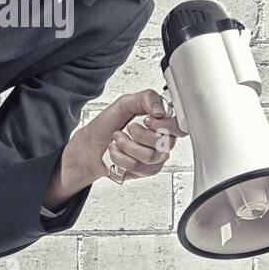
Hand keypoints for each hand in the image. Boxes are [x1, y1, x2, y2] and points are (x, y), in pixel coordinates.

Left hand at [73, 89, 188, 185]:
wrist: (90, 145)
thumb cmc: (107, 125)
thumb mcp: (124, 103)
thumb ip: (145, 98)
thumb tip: (160, 110)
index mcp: (162, 123)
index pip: (179, 127)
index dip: (165, 126)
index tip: (148, 120)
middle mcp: (162, 141)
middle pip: (164, 143)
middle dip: (139, 134)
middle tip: (128, 128)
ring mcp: (156, 157)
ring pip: (150, 156)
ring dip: (127, 146)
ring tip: (118, 139)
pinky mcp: (146, 171)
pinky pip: (138, 166)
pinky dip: (121, 157)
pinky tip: (117, 152)